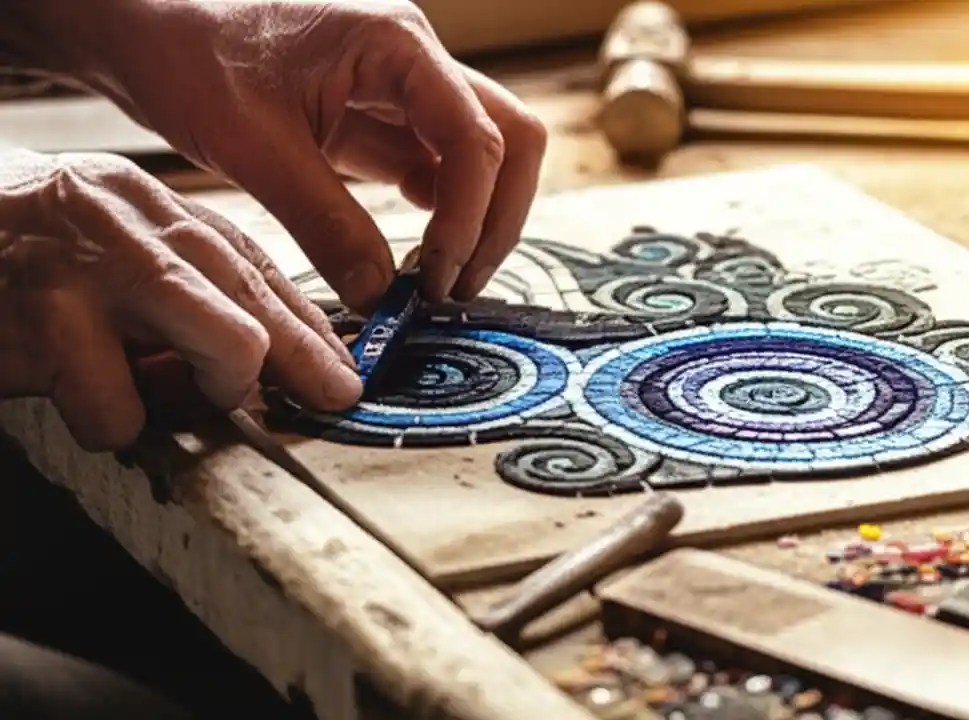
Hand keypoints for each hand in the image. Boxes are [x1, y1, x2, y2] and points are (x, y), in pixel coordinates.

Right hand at [0, 149, 361, 450]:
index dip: (312, 331)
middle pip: (258, 307)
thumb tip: (258, 361)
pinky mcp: (43, 324)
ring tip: (155, 389)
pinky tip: (79, 398)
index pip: (261, 269)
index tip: (343, 378)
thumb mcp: (110, 250)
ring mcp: (91, 270)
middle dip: (293, 368)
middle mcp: (134, 226)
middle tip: (302, 400)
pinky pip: (120, 411)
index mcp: (155, 208)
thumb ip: (181, 290)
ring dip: (205, 393)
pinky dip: (111, 424)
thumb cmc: (20, 258)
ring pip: (225, 345)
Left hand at [84, 0, 547, 311]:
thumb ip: (324, 224)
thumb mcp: (252, 146)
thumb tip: (378, 297)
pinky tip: (409, 260)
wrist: (143, 29)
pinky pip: (437, 169)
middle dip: (496, 219)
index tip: (432, 279)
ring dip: (475, 221)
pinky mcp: (381, 119)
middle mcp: (416, 61)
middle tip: (455, 286)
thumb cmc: (187, 56)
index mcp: (397, 45)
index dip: (469, 218)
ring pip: (484, 158)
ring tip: (435, 283)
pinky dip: (439, 217)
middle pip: (510, 141)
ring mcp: (403, 89)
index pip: (477, 139)